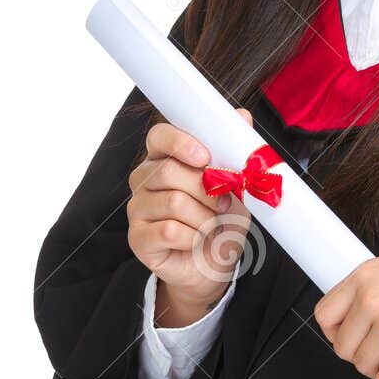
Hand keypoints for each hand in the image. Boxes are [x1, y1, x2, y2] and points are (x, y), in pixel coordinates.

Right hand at [126, 113, 253, 320]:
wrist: (217, 264)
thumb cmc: (222, 220)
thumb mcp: (238, 184)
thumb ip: (235, 151)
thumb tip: (241, 115)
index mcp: (164, 158)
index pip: (159, 136)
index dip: (180, 142)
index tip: (206, 157)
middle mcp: (144, 179)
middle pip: (169, 170)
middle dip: (206, 189)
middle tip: (224, 203)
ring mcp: (137, 208)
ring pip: (173, 202)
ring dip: (204, 216)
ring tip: (211, 224)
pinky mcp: (138, 238)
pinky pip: (169, 230)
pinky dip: (193, 237)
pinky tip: (196, 240)